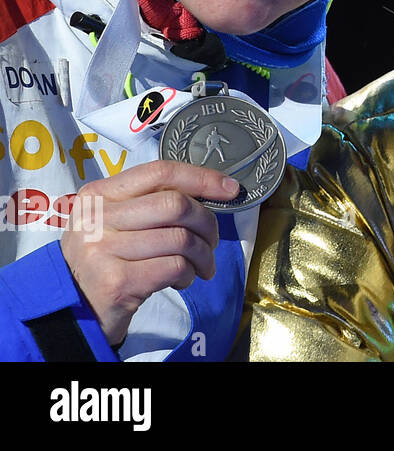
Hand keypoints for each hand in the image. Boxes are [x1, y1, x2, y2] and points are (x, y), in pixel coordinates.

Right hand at [60, 160, 239, 345]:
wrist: (75, 308)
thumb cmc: (108, 258)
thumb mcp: (117, 221)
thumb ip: (153, 201)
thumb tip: (215, 188)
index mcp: (99, 194)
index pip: (160, 172)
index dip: (202, 178)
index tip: (230, 189)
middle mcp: (96, 218)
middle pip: (176, 205)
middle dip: (207, 223)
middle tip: (212, 242)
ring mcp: (103, 250)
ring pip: (181, 239)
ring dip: (203, 255)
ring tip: (199, 266)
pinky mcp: (117, 281)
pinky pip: (175, 266)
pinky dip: (189, 274)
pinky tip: (181, 280)